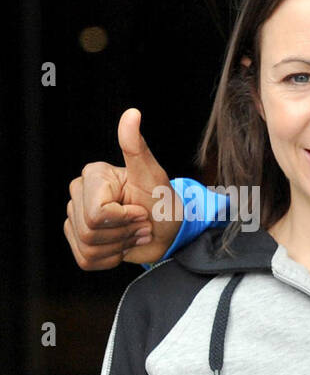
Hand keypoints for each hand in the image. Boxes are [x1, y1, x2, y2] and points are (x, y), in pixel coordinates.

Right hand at [63, 108, 180, 268]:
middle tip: (141, 224)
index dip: (125, 218)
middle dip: (125, 233)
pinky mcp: (79, 242)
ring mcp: (75, 218)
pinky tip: (123, 246)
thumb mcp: (155, 177)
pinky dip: (111, 259)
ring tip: (135, 233)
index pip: (97, 213)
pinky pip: (85, 260)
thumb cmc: (164, 202)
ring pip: (88, 247)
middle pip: (90, 231)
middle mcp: (77, 194)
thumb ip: (138, 148)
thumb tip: (132, 114)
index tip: (142, 211)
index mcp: (92, 176)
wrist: (169, 230)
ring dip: (120, 246)